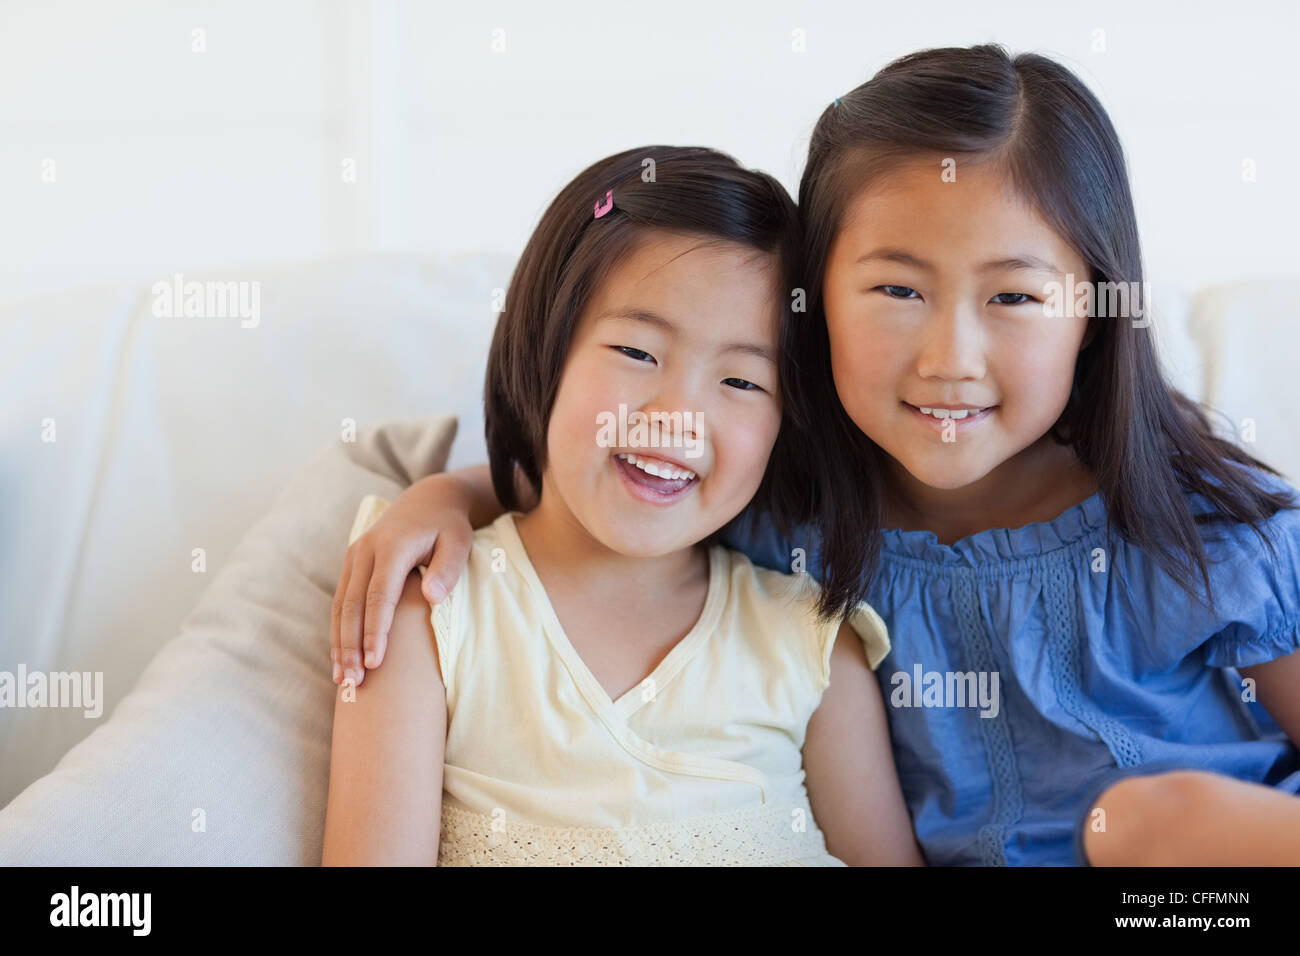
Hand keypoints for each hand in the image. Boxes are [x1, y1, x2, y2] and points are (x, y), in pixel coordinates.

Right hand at [330, 473, 473, 687]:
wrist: (428, 500)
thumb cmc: (448, 526)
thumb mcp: (458, 542)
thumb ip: (447, 569)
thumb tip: (432, 598)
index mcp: (392, 545)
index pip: (379, 595)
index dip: (376, 631)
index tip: (375, 662)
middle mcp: (366, 550)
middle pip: (353, 605)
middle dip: (350, 646)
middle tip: (354, 683)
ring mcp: (355, 556)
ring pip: (340, 605)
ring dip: (339, 644)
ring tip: (343, 680)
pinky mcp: (351, 563)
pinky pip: (340, 601)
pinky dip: (338, 631)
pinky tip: (340, 658)